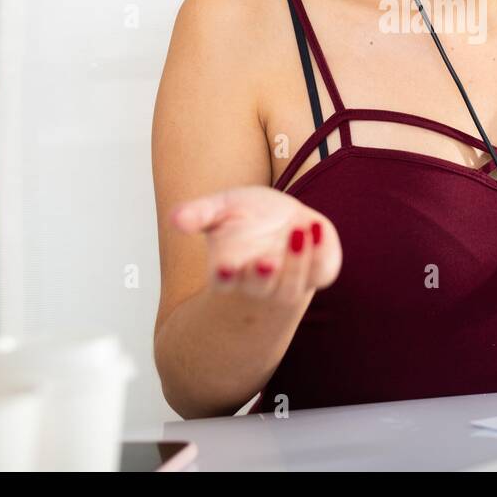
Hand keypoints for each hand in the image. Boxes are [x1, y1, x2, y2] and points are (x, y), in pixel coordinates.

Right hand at [169, 186, 341, 305]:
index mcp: (230, 270)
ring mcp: (291, 281)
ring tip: (299, 232)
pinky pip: (321, 271)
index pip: (224, 281)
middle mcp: (260, 282)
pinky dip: (321, 253)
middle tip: (266, 261)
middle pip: (261, 288)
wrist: (283, 221)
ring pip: (292, 285)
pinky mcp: (318, 272)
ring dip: (296, 263)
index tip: (225, 266)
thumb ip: (199, 214)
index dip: (225, 276)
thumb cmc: (246, 217)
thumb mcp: (221, 209)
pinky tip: (317, 227)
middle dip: (263, 277)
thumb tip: (175, 218)